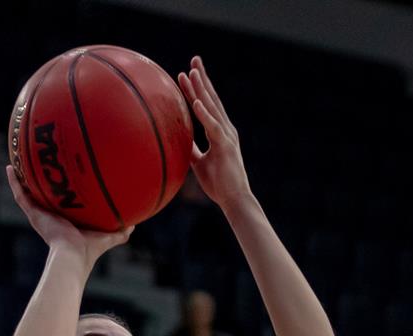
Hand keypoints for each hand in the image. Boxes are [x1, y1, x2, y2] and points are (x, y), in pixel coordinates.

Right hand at [5, 165, 131, 263]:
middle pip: (42, 195)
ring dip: (22, 178)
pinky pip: (20, 195)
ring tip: (17, 161)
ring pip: (27, 192)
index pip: (60, 203)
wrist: (73, 256)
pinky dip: (14, 181)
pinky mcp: (33, 214)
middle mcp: (49, 216)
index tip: (60, 179)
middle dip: (40, 182)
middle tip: (38, 164)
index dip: (59, 192)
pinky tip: (10, 167)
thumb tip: (136, 225)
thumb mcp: (108, 236)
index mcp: (64, 221)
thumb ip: (121, 230)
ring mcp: (39, 214)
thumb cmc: (90, 250)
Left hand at [177, 58, 250, 207]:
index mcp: (219, 131)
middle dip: (202, 78)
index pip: (206, 105)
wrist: (234, 199)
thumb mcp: (198, 163)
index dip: (196, 89)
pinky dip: (204, 113)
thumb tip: (177, 139)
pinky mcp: (225, 146)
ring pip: (212, 107)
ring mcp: (226, 135)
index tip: (186, 73)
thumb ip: (190, 148)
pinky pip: (212, 127)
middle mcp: (225, 129)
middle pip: (211, 98)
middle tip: (194, 59)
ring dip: (201, 89)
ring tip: (191, 72)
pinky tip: (195, 101)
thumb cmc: (218, 183)